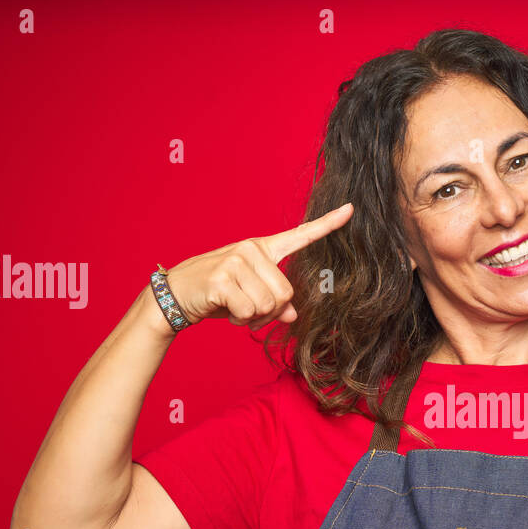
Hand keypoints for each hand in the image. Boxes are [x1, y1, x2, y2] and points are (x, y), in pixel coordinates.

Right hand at [163, 202, 353, 328]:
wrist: (177, 294)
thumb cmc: (217, 294)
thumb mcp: (250, 296)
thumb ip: (274, 303)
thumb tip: (293, 315)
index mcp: (262, 249)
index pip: (300, 235)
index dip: (328, 224)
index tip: (350, 209)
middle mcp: (252, 249)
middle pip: (286, 292)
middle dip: (270, 311)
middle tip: (249, 310)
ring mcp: (237, 260)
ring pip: (269, 304)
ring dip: (254, 317)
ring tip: (236, 307)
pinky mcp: (224, 277)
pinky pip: (249, 310)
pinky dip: (240, 319)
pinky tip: (226, 308)